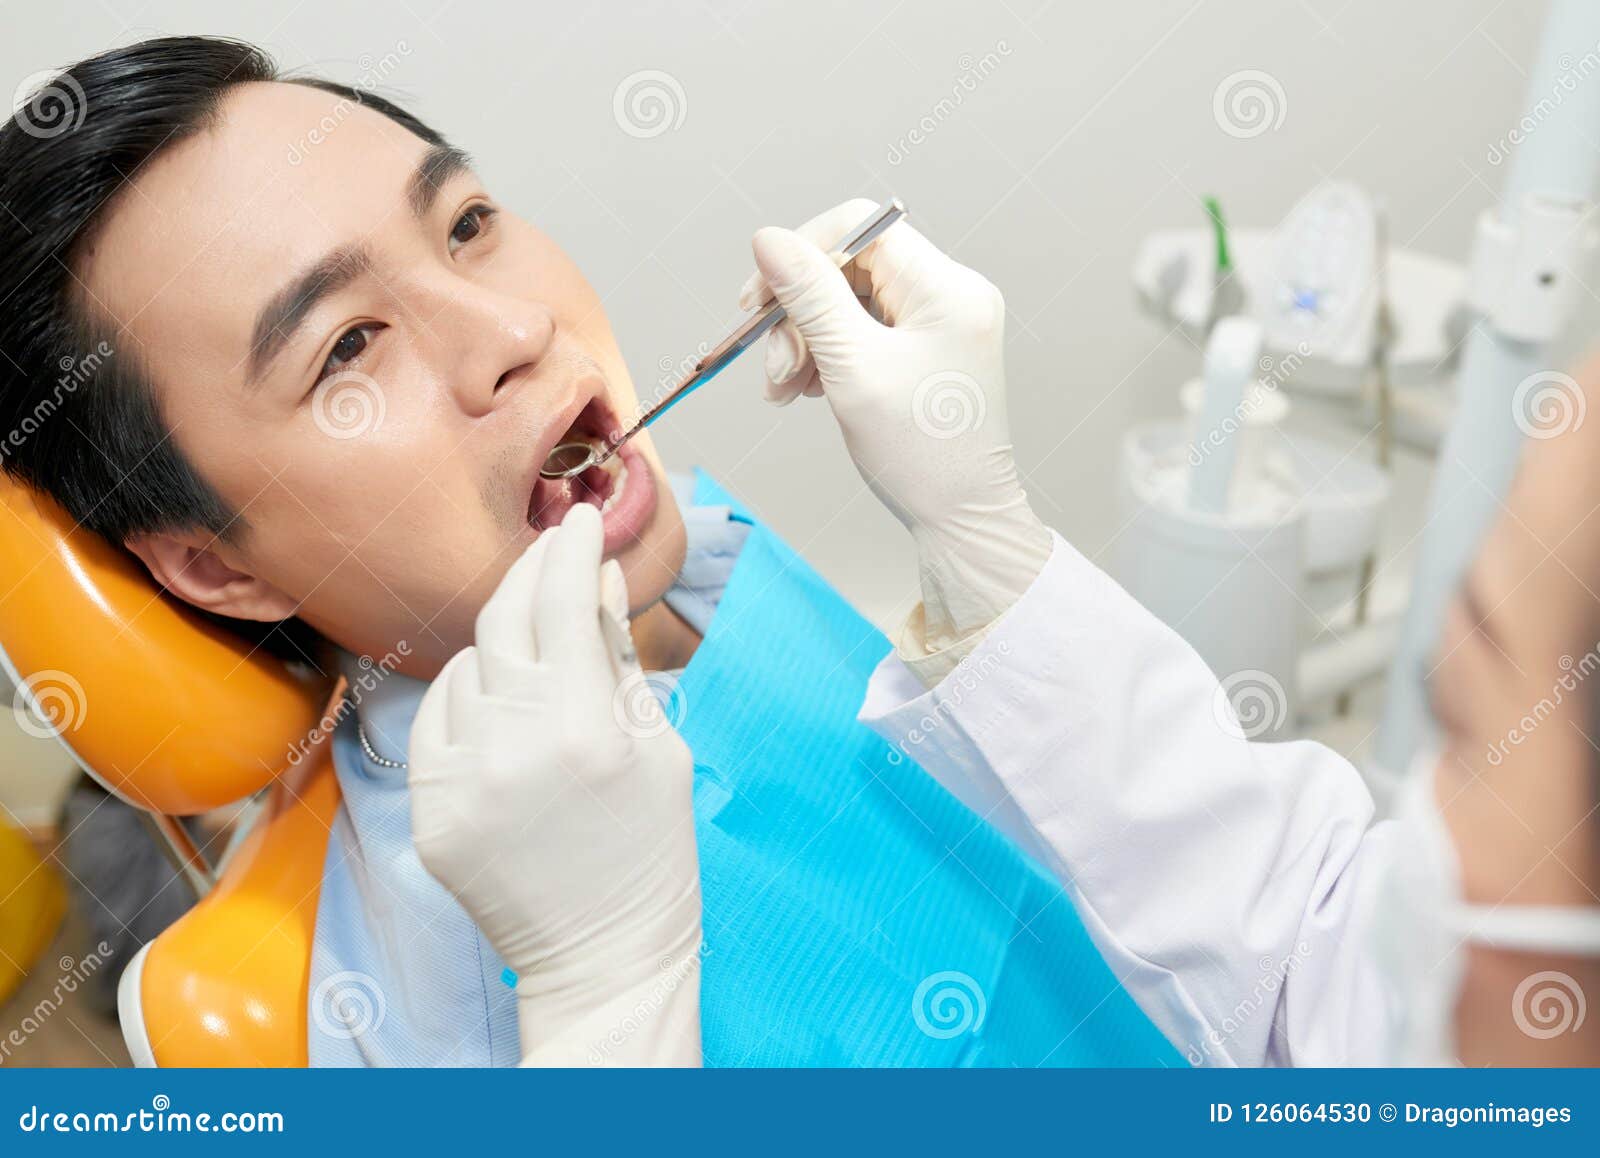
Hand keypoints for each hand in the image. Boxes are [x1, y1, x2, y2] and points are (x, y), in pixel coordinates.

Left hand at [409, 503, 701, 1065]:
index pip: (565, 602)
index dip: (574, 549)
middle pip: (504, 618)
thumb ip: (619, 660)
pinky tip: (503, 713)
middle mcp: (513, 748)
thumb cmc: (651, 853)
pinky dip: (469, 700)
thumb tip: (598, 582)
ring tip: (542, 662)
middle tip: (556, 550)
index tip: (584, 521)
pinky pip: (438, 721)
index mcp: (586, 730)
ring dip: (503, 644)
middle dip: (534, 572)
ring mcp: (460, 782)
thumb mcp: (660, 748)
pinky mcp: (428, 811)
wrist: (603, 956)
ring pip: (466, 666)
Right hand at [739, 199, 1052, 681]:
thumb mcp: (852, 368)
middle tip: (771, 363)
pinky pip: (864, 329)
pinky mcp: (928, 348)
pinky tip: (807, 387)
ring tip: (785, 388)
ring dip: (806, 338)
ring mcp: (941, 321)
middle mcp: (951, 294)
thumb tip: (767, 239)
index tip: (757, 301)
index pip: (859, 228)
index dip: (799, 254)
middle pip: (850, 265)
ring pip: (850, 300)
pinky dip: (828, 353)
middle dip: (799, 311)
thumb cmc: (921, 455)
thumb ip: (809, 297)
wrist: (961, 519)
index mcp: (947, 288)